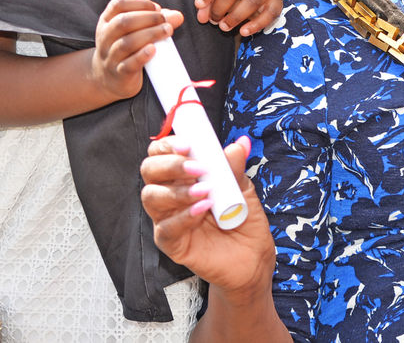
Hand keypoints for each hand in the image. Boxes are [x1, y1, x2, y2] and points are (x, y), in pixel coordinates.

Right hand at [93, 0, 183, 100]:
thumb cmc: (127, 49)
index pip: (119, 4)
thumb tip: (178, 16)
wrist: (110, 80)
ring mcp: (110, 56)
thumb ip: (156, 21)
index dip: (140, 2)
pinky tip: (153, 49)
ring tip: (167, 31)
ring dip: (150, 34)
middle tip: (165, 21)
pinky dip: (142, 56)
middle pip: (123, 22)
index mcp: (107, 21)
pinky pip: (129, 64)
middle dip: (148, 18)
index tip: (157, 8)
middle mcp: (105, 37)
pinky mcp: (119, 73)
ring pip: (127, 43)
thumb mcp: (135, 31)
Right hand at [141, 135, 276, 297]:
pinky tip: (203, 210)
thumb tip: (239, 144)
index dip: (169, 145)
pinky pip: (166, 228)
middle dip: (169, 164)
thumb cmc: (244, 221)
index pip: (163, 153)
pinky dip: (184, 216)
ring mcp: (168, 218)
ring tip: (204, 191)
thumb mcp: (243, 190)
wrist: (252, 259)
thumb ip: (234, 168)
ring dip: (177, 190)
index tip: (188, 143)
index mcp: (185, 176)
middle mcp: (171, 194)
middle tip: (196, 167)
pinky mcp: (171, 243)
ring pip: (151, 197)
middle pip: (150, 171)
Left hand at [196, 0, 283, 34]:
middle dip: (220, 7)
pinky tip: (243, 32)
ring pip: (252, 1)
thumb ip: (208, 3)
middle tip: (213, 20)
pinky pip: (268, 15)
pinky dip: (255, 25)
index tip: (199, 5)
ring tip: (224, 27)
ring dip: (235, 17)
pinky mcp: (276, 3)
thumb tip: (202, 17)